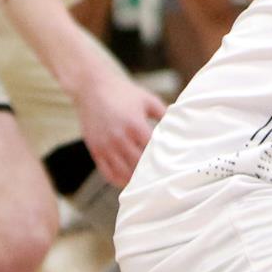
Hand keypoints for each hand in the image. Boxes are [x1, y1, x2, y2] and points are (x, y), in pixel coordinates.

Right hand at [75, 67, 168, 187]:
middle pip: (138, 165)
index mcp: (135, 125)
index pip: (152, 151)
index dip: (162, 159)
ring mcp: (105, 145)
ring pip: (122, 173)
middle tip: (161, 178)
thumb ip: (164, 114)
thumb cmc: (123, 92)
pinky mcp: (95, 149)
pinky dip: (118, 180)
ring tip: (146, 184)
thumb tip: (179, 127)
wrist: (92, 87)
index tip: (172, 165)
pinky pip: (107, 172)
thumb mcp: (147, 99)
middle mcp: (119, 138)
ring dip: (135, 180)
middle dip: (150, 173)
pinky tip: (127, 182)